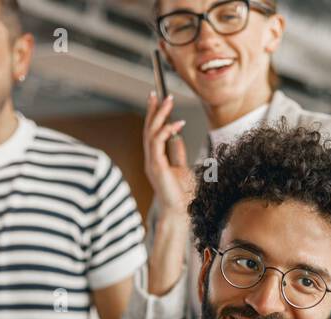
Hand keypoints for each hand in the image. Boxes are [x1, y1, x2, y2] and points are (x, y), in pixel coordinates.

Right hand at [143, 92, 193, 217]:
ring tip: (168, 101)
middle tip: (158, 94)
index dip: (153, 115)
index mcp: (156, 159)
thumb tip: (177, 137)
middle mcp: (151, 160)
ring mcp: (152, 163)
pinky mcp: (156, 167)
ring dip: (160, 115)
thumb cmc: (182, 195)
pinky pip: (157, 142)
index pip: (152, 133)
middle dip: (153, 110)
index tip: (157, 99)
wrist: (181, 212)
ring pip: (151, 133)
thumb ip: (177, 153)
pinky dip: (166, 130)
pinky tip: (176, 123)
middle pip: (148, 129)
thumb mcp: (182, 168)